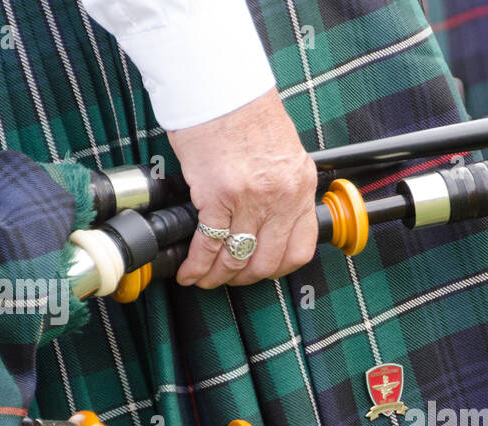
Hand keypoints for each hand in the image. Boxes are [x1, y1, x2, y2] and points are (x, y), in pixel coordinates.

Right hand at [168, 89, 317, 288]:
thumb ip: (282, 188)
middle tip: (228, 278)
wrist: (221, 86)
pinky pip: (209, 243)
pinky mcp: (218, 195)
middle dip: (244, 278)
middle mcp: (281, 197)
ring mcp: (250, 199)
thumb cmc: (246, 112)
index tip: (262, 270)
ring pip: (237, 258)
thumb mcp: (283, 153)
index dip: (278, 268)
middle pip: (267, 261)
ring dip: (217, 276)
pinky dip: (196, 263)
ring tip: (202, 278)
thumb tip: (270, 219)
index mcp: (300, 186)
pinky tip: (187, 269)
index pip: (301, 248)